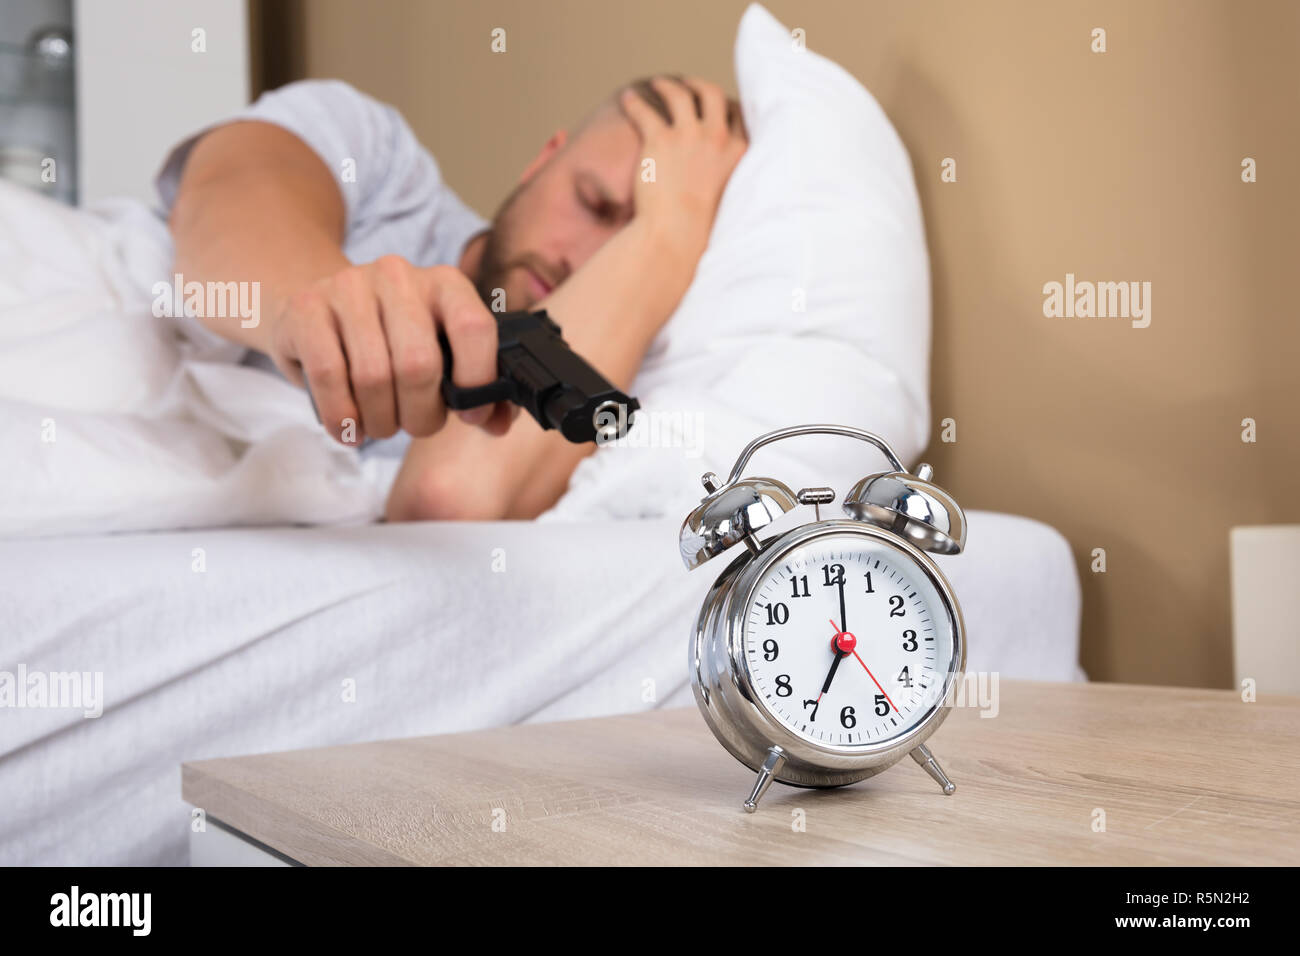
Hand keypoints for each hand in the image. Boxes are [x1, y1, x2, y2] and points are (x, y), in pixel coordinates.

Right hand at [267, 256, 513, 444]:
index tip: (473, 415)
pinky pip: (329, 376)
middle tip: (414, 425)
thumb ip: (478, 387)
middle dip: (421, 415)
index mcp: (446, 284)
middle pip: (419, 364)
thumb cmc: (390, 340)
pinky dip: (343, 416)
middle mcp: (399, 277)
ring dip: (381, 421)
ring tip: (381, 424)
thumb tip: (499, 422)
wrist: (318, 311)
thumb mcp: (440, 354)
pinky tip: (349, 426)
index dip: (479, 379)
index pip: (474, 327)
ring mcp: (349, 287)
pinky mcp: (306, 308)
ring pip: (373, 376)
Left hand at [618, 76, 747, 259]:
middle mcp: (718, 138)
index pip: (737, 115)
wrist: (676, 236)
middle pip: (712, 94)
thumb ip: (729, 176)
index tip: (713, 106)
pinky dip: (635, 102)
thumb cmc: (700, 228)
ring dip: (668, 86)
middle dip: (699, 85)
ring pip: (680, 94)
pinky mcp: (660, 140)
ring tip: (657, 85)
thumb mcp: (730, 198)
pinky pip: (645, 110)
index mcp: (739, 152)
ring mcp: (689, 136)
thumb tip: (720, 175)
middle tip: (687, 85)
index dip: (723, 106)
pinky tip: (628, 98)